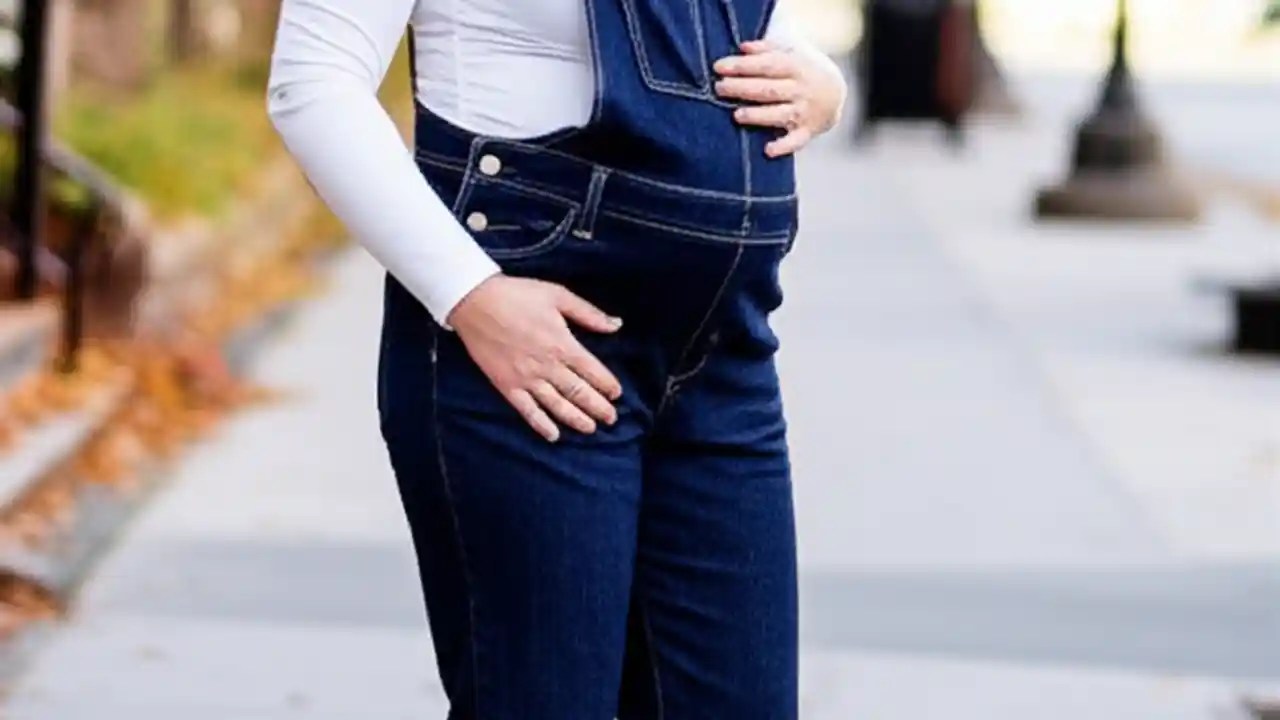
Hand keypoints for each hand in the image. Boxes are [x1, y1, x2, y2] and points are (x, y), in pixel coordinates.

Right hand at [446, 275, 623, 441]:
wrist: (475, 301)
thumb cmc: (518, 295)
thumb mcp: (558, 296)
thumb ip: (589, 313)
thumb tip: (617, 325)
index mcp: (563, 344)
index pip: (593, 371)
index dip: (608, 385)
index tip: (617, 394)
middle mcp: (547, 366)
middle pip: (579, 392)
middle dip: (598, 407)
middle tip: (611, 418)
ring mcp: (526, 379)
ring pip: (557, 406)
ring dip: (576, 419)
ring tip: (591, 429)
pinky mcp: (506, 385)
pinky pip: (527, 411)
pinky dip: (541, 425)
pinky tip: (553, 436)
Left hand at [713, 40, 846, 156]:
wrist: (835, 94)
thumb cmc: (801, 71)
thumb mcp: (790, 53)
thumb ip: (766, 49)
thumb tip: (743, 48)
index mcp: (796, 67)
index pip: (767, 65)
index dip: (742, 66)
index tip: (719, 67)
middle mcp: (801, 90)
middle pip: (769, 90)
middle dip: (742, 88)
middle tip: (719, 88)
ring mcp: (804, 112)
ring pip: (779, 114)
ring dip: (758, 115)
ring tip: (737, 115)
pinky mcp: (806, 132)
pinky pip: (795, 141)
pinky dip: (783, 146)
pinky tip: (768, 150)